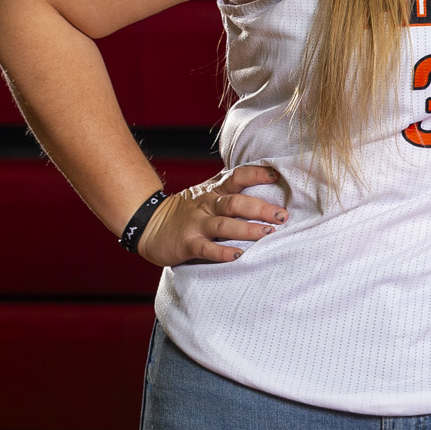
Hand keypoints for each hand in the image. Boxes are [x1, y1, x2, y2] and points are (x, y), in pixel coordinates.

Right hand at [136, 165, 285, 265]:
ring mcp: (196, 224)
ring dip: (247, 229)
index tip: (277, 175)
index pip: (237, 176)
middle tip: (282, 215)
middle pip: (235, 202)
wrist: (147, 224)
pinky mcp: (186, 243)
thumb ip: (230, 187)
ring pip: (223, 225)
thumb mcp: (206, 192)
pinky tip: (239, 255)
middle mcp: (206, 205)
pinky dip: (222, 252)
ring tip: (268, 233)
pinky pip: (206, 248)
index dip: (256, 174)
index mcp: (214, 190)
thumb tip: (267, 180)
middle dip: (260, 208)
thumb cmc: (187, 210)